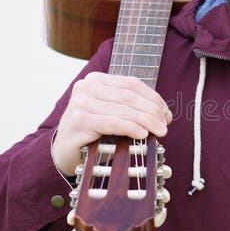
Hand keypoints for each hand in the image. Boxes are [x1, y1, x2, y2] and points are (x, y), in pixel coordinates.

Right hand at [52, 72, 172, 175]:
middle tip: (164, 125)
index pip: (132, 84)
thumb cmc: (91, 131)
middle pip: (129, 97)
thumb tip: (164, 114)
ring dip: (146, 121)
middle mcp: (87, 87)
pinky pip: (113, 123)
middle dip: (152, 111)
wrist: (63, 150)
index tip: (166, 114)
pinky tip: (142, 134)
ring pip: (123, 110)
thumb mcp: (112, 113)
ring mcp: (81, 103)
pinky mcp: (80, 120)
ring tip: (159, 131)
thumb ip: (133, 108)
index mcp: (96, 80)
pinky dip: (130, 128)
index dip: (153, 98)